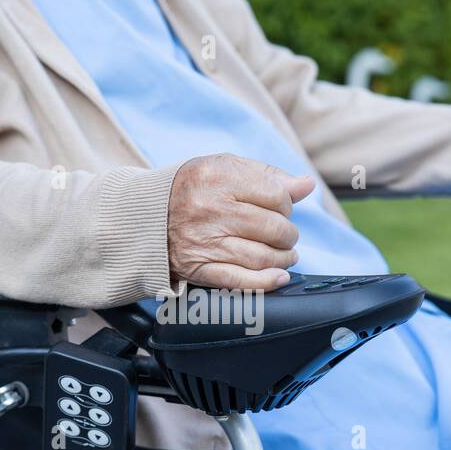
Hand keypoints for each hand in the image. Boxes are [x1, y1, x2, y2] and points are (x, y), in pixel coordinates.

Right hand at [168, 154, 313, 290]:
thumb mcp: (223, 168)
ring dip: (283, 258)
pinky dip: (266, 281)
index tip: (281, 208)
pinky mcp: (199, 268)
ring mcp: (205, 242)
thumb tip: (307, 185)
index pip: (276, 195)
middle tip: (285, 235)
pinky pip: (241, 281)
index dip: (287, 204)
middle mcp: (211, 210)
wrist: (144, 218)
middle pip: (273, 228)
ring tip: (285, 254)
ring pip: (262, 256)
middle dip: (288, 234)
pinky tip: (279, 276)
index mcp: (218, 178)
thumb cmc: (191, 189)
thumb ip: (266, 175)